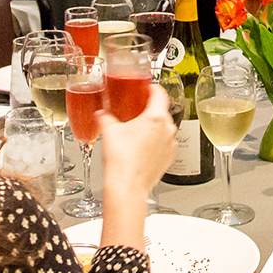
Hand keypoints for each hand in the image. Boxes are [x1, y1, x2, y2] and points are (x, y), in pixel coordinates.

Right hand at [95, 85, 177, 204]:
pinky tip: (141, 148)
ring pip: (164, 129)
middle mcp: (167, 130)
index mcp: (155, 118)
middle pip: (161, 111)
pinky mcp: (169, 158)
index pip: (160, 93)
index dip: (152, 87)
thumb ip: (105, 117)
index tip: (146, 87)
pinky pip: (164, 144)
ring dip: (153, 128)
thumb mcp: (109, 130)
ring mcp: (170, 145)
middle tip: (136, 111)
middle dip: (149, 110)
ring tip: (137, 132)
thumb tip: (102, 114)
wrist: (127, 185)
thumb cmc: (121, 160)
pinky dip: (155, 143)